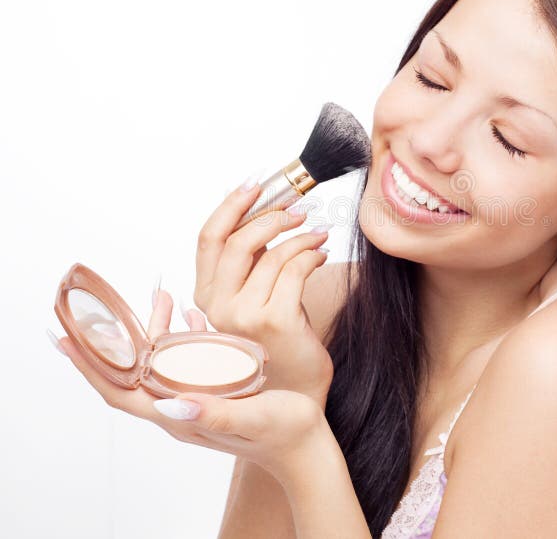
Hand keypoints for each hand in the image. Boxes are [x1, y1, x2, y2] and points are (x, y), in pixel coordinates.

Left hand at [51, 286, 328, 482]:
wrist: (304, 445)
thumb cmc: (281, 433)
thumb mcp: (249, 420)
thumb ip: (211, 412)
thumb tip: (171, 402)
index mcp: (179, 415)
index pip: (118, 389)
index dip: (90, 365)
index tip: (66, 337)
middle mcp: (178, 407)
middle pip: (129, 373)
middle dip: (113, 341)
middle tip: (107, 308)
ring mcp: (193, 399)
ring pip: (156, 363)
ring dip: (151, 332)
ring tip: (162, 298)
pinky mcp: (211, 391)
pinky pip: (184, 360)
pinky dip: (181, 336)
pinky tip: (192, 315)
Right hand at [193, 181, 333, 408]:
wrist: (297, 395)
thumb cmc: (279, 345)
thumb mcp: (254, 300)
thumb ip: (249, 264)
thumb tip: (259, 211)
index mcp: (207, 298)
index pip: (208, 238)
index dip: (232, 205)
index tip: (256, 184)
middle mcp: (217, 308)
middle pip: (237, 240)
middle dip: (271, 214)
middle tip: (297, 207)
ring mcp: (244, 316)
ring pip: (272, 253)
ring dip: (301, 235)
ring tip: (318, 234)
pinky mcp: (276, 321)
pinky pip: (295, 268)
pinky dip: (312, 254)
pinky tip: (321, 255)